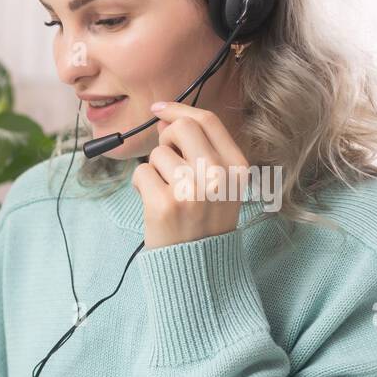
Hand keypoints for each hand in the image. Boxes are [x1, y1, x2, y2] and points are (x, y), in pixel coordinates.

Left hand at [132, 102, 248, 248]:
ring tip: (165, 193)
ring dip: (154, 170)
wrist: (198, 268)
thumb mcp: (219, 186)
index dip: (178, 109)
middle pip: (181, 127)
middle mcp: (217, 176)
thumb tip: (167, 118)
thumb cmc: (203, 224)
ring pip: (158, 153)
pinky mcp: (165, 204)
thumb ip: (199, 151)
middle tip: (165, 160)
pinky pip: (141, 173)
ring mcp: (191, 190)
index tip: (159, 109)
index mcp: (236, 168)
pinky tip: (153, 202)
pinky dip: (140, 186)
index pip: (207, 121)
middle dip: (165, 137)